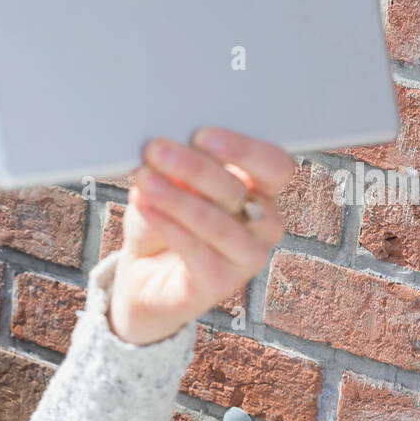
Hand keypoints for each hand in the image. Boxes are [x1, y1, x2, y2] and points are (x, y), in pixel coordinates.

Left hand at [108, 127, 294, 344]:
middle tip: (157, 151)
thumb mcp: (167, 185)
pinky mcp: (221, 285)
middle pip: (240, 191)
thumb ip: (176, 168)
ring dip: (179, 199)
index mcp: (261, 191)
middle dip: (195, 168)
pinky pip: (197, 252)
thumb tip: (169, 147)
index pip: (275, 166)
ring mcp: (247, 258)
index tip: (201, 136)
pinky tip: (145, 207)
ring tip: (145, 180)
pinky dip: (168, 225)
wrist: (144, 275)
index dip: (244, 150)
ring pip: (220, 225)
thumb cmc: (163, 222)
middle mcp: (263, 224)